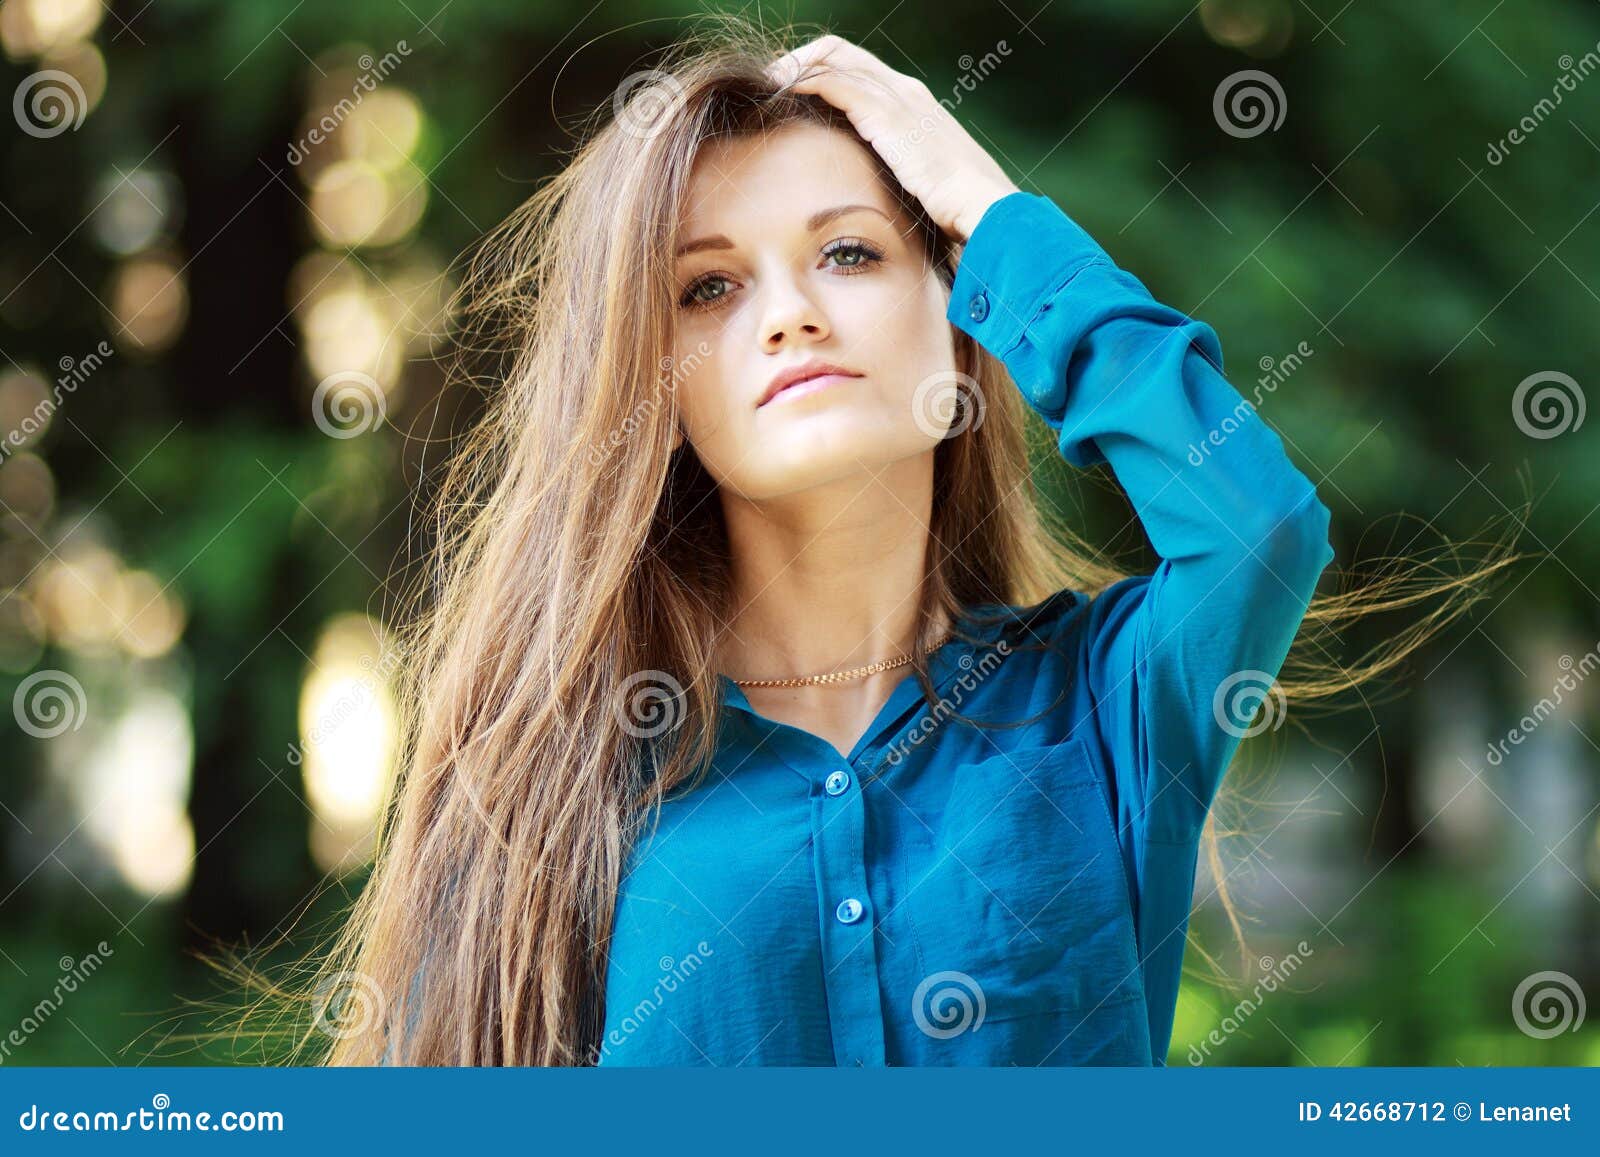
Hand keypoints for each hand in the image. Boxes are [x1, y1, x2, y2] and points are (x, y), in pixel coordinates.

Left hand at [765, 35, 1021, 242]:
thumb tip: (880, 206)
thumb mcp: (926, 192)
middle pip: (840, 52)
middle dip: (799, 61)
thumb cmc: (961, 216)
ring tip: (761, 88)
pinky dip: (799, 81)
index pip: (859, 70)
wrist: (987, 212)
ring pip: (830, 58)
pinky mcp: (885, 114)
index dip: (821, 74)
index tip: (790, 96)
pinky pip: (830, 81)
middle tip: (766, 84)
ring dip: (791, 68)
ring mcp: (897, 98)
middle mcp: (906, 92)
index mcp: (916, 106)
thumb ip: (901, 184)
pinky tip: (775, 96)